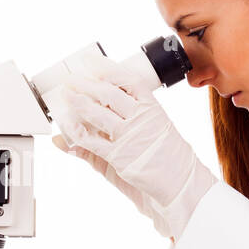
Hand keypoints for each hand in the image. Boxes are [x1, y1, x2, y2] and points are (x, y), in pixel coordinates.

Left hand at [46, 64, 217, 239]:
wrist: (182, 186)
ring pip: (98, 112)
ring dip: (78, 101)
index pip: (129, 80)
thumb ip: (128, 123)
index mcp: (153, 108)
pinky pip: (92, 140)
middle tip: (71, 78)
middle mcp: (142, 119)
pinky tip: (67, 126)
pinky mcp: (120, 156)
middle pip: (109, 93)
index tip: (91, 62)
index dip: (108, 69)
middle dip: (86, 84)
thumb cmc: (168, 161)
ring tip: (66, 94)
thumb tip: (104, 113)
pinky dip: (76, 132)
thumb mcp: (152, 134)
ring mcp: (131, 137)